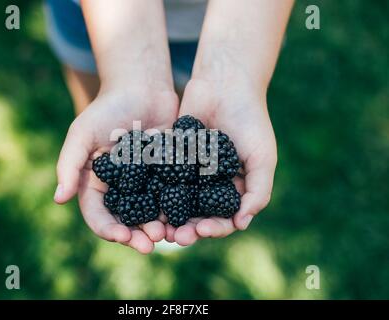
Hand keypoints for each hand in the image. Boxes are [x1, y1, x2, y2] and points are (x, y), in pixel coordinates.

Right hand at [55, 85, 177, 253]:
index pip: (98, 215)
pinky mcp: (168, 175)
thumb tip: (58, 199)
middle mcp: (121, 189)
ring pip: (152, 214)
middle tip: (152, 244)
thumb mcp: (82, 132)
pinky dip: (180, 210)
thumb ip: (69, 164)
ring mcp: (146, 184)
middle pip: (127, 221)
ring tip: (172, 236)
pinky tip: (189, 218)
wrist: (142, 88)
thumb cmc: (107, 108)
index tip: (122, 237)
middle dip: (138, 235)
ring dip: (160, 228)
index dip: (108, 229)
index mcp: (97, 183)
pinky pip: (174, 197)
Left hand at [168, 76, 276, 245]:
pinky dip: (154, 190)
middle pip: (198, 215)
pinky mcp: (171, 157)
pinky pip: (162, 177)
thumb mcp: (263, 157)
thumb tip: (242, 224)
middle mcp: (210, 185)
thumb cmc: (251, 120)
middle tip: (175, 237)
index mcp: (233, 188)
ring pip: (177, 202)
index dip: (214, 228)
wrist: (225, 84)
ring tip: (158, 227)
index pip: (224, 218)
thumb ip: (258, 190)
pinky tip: (144, 200)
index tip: (202, 230)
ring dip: (169, 217)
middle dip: (188, 228)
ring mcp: (190, 172)